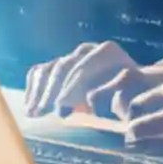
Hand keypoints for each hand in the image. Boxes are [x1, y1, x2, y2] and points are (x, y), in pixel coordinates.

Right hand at [24, 41, 139, 117]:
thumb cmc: (132, 95)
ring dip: (40, 92)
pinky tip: (30, 108)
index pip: (84, 66)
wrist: (129, 90)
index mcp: (107, 52)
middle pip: (64, 65)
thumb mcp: (130, 95)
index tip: (61, 108)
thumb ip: (115, 96)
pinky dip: (33, 89)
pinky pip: (40, 71)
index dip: (71, 88)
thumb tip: (92, 100)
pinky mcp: (58, 65)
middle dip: (54, 91)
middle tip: (46, 111)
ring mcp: (71, 56)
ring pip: (50, 68)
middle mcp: (87, 50)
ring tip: (34, 113)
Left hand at [102, 55, 162, 157]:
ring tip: (135, 132)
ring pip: (134, 104)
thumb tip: (124, 98)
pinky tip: (136, 140)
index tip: (115, 102)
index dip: (120, 88)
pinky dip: (134, 134)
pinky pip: (143, 124)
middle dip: (116, 101)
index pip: (134, 69)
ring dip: (129, 121)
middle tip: (119, 117)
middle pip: (126, 79)